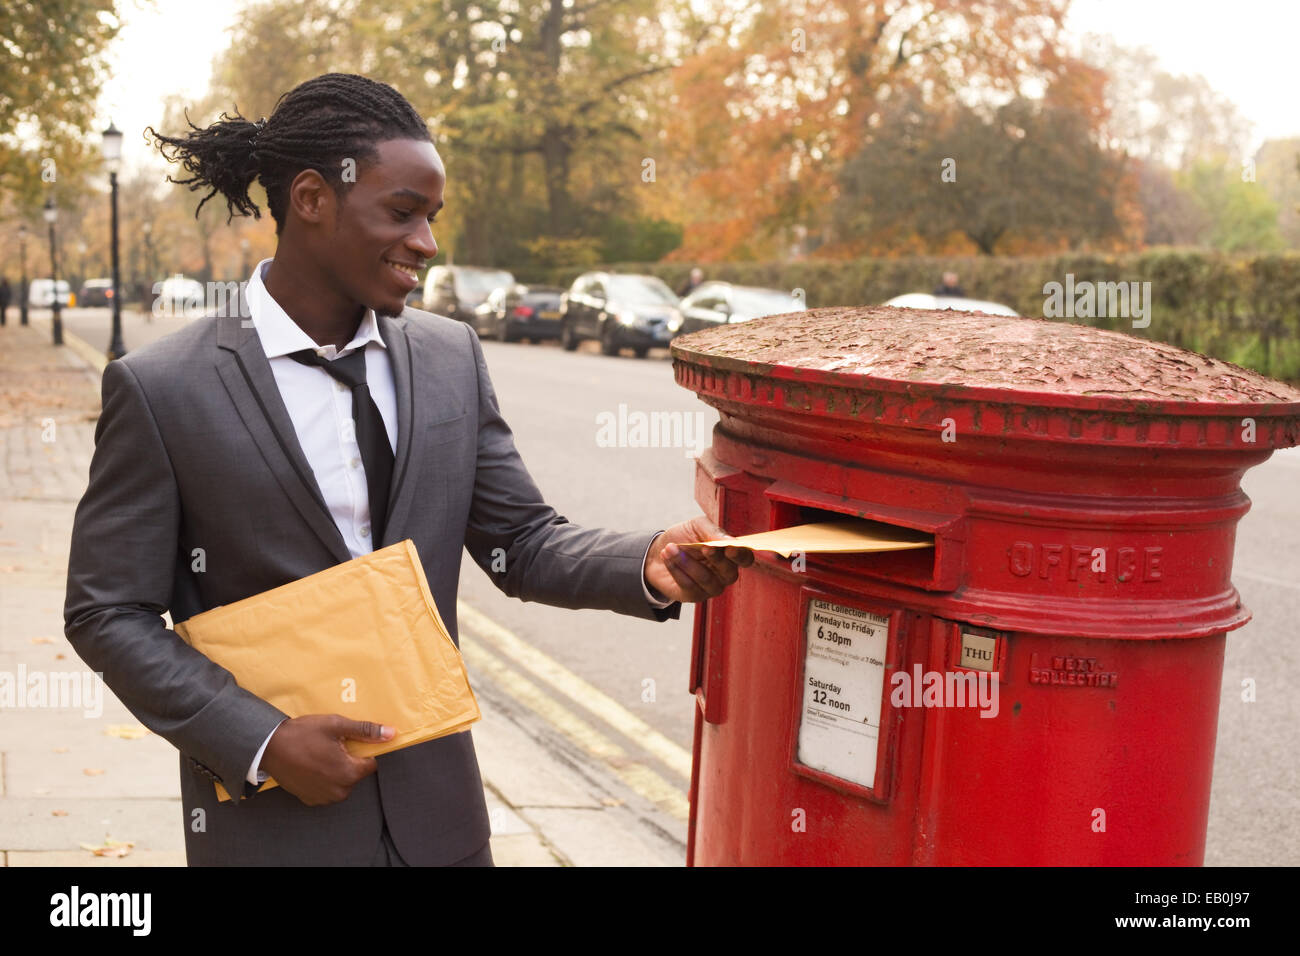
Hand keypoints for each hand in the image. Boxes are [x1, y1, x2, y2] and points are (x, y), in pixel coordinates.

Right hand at [260, 714, 393, 806]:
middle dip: (349, 760)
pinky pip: (326, 789)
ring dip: (336, 770)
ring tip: (319, 754)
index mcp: (349, 773)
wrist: (269, 747)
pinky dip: (323, 778)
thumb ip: (365, 731)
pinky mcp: (310, 799)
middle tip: (331, 746)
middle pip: (356, 774)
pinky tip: (311, 765)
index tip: (350, 743)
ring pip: (341, 782)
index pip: (371, 764)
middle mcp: (339, 791)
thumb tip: (390, 733)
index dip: (363, 751)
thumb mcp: (336, 726)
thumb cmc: (303, 734)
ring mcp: (323, 798)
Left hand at [643, 515, 753, 603]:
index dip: (740, 555)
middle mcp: (724, 574)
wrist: (659, 549)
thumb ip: (713, 532)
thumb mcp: (698, 526)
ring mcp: (710, 587)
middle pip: (729, 573)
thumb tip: (729, 540)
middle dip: (716, 559)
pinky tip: (666, 555)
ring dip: (686, 561)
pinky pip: (688, 585)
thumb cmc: (684, 536)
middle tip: (702, 547)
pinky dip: (675, 568)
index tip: (729, 547)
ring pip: (706, 579)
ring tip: (670, 547)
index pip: (745, 558)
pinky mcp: (693, 595)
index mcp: (730, 554)